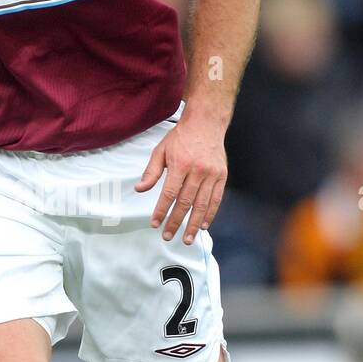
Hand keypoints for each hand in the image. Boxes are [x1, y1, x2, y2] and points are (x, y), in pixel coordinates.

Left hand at [134, 113, 226, 244]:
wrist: (206, 123)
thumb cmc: (181, 137)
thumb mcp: (161, 150)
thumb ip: (151, 172)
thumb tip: (140, 189)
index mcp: (180, 164)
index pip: (169, 193)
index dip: (162, 211)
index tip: (155, 223)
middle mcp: (197, 170)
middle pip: (186, 202)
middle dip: (176, 221)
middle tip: (168, 236)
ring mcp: (212, 174)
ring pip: (202, 204)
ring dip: (194, 224)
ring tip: (188, 238)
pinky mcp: (222, 175)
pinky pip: (216, 199)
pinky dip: (210, 214)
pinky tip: (204, 225)